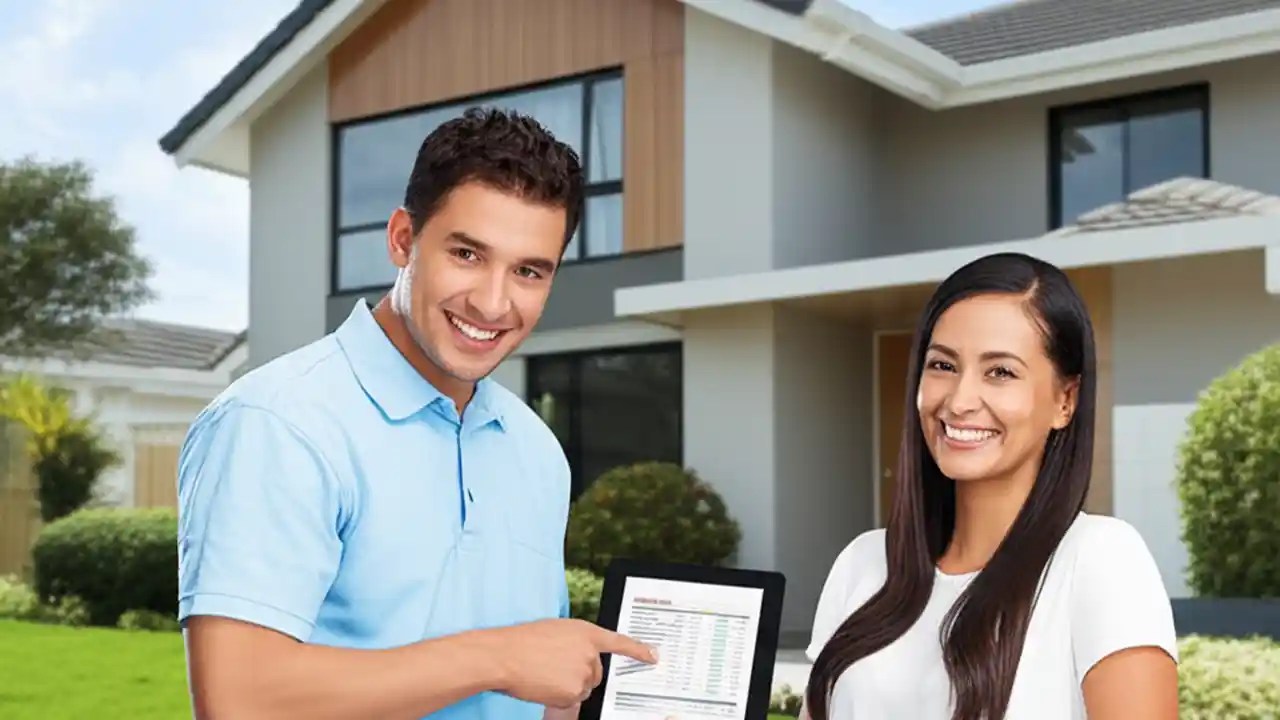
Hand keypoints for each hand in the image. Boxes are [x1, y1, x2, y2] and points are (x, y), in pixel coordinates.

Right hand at [486, 618, 656, 707]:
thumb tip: (584, 658)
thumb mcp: (556, 631)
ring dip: (568, 685)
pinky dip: (559, 696)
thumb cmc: (524, 641)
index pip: (619, 642)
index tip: (654, 656)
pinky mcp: (574, 691)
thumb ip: (576, 642)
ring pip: (583, 688)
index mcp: (586, 632)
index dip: (639, 650)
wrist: (506, 655)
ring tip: (545, 672)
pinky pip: (571, 699)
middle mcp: (589, 653)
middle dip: (580, 673)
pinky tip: (544, 684)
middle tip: (554, 666)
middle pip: (596, 673)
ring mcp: (583, 673)